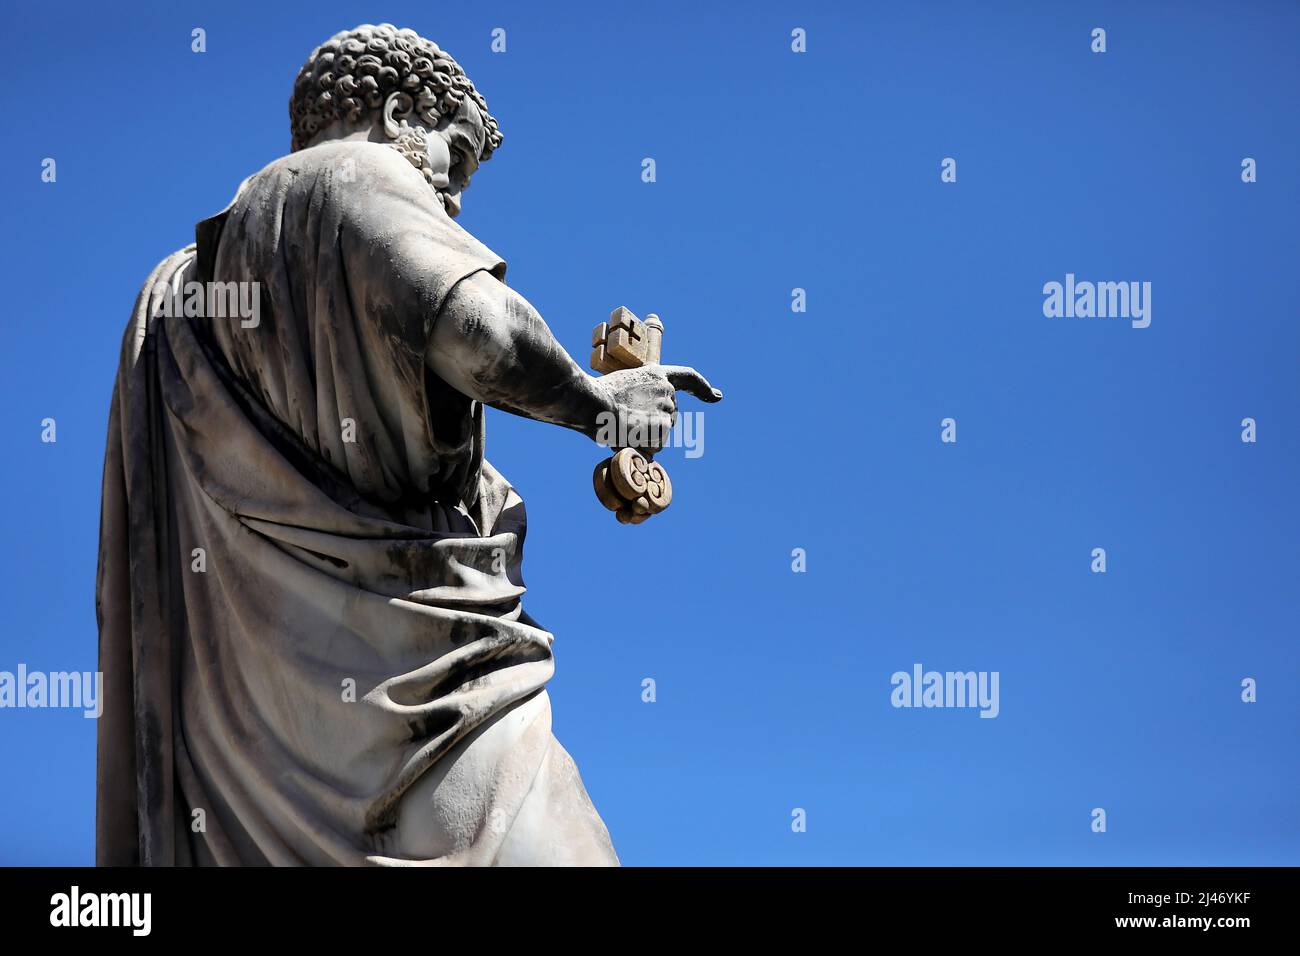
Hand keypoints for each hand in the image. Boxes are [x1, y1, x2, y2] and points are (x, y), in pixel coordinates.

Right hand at [590, 364, 721, 450]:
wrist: (592, 402)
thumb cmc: (595, 396)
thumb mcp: (620, 389)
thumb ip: (637, 400)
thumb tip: (637, 429)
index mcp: (656, 375)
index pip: (688, 378)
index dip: (703, 388)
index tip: (716, 396)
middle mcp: (667, 389)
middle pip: (669, 415)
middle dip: (653, 425)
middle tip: (626, 423)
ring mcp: (668, 407)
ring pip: (662, 433)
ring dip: (645, 437)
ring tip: (623, 427)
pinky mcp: (664, 426)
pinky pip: (657, 446)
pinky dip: (643, 447)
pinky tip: (628, 437)